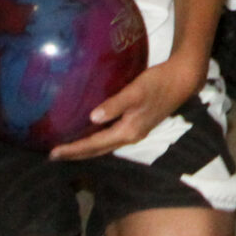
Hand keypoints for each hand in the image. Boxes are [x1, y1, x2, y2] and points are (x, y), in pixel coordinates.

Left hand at [49, 55, 201, 160]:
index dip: (73, 149)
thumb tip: (93, 117)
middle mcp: (130, 136)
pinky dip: (97, 139)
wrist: (183, 79)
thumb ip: (115, 104)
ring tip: (68, 148)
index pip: (94, 145)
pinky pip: (111, 137)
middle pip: (98, 150)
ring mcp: (135, 131)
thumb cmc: (158, 83)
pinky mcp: (138, 123)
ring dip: (86, 148)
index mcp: (128, 131)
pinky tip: (91, 131)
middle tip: (54, 155)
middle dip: (77, 154)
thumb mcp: (136, 91)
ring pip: (105, 145)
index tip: (53, 153)